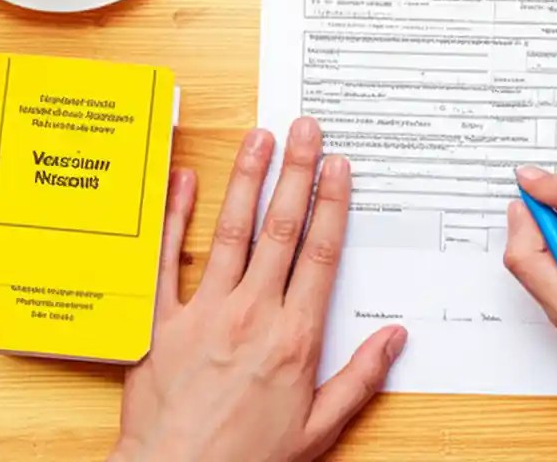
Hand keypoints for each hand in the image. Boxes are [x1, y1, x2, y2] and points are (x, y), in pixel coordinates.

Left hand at [109, 118, 407, 461]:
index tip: (339, 167)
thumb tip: (395, 338)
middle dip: (297, 173)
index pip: (321, 254)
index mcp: (295, 337)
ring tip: (260, 138)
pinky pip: (168, 260)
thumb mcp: (318, 428)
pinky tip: (187, 181)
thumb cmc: (246, 459)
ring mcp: (204, 312)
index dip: (333, 204)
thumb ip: (359, 378)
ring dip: (247, 179)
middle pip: (282, 229)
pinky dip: (177, 217)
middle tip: (306, 128)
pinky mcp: (161, 321)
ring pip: (230, 231)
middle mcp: (252, 313)